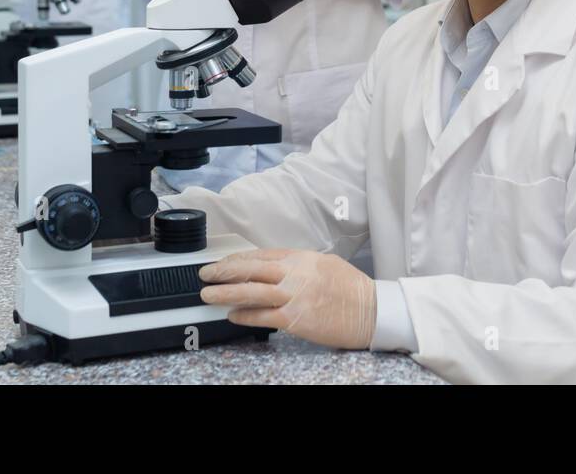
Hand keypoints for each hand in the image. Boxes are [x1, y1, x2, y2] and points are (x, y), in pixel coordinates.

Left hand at [199, 248, 376, 348]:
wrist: (371, 310)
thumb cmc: (350, 288)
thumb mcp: (323, 264)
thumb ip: (296, 264)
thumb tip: (271, 268)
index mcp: (301, 258)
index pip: (260, 255)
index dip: (236, 259)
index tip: (221, 263)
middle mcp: (295, 274)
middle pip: (250, 270)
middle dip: (223, 272)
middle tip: (205, 274)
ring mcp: (294, 296)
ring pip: (251, 292)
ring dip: (225, 293)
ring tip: (208, 295)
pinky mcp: (296, 319)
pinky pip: (263, 316)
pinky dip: (244, 315)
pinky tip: (232, 315)